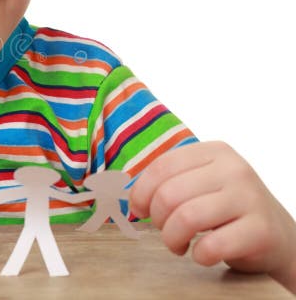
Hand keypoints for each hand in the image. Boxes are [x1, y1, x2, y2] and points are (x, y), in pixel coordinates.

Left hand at [130, 141, 295, 292]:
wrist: (276, 235)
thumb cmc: (226, 209)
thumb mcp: (201, 183)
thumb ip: (169, 181)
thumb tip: (129, 197)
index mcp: (215, 152)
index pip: (162, 166)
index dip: (141, 193)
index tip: (140, 210)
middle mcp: (235, 169)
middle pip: (169, 194)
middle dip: (157, 220)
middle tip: (165, 231)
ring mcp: (250, 198)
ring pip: (186, 218)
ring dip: (172, 239)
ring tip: (178, 245)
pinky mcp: (261, 230)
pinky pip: (212, 245)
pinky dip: (199, 255)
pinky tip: (202, 254)